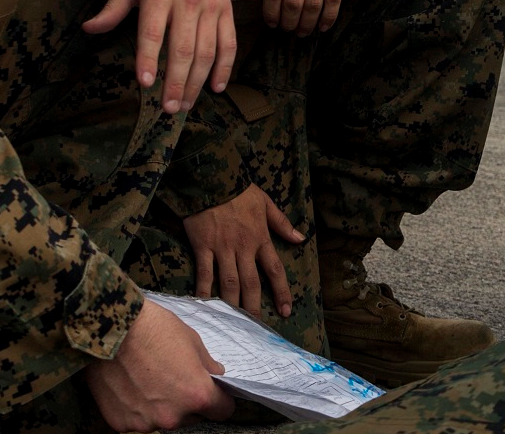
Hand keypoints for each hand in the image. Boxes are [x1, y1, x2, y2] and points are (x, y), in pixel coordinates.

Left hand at [84, 0, 236, 114]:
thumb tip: (88, 30)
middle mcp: (186, 0)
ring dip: (197, 82)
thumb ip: (112, 9)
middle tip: (167, 108)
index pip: (153, 33)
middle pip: (183, 49)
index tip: (146, 84)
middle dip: (176, 82)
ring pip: (207, 50)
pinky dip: (225, 67)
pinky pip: (229, 42)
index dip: (149, 60)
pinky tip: (216, 87)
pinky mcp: (226, 7)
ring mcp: (210, 4)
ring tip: (185, 104)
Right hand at [85, 299, 232, 431]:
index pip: (222, 411)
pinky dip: (136, 407)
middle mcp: (172, 417)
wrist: (109, 328)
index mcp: (197, 396)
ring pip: (163, 419)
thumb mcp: (192, 340)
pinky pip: (137, 419)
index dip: (220, 399)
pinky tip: (130, 385)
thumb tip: (215, 377)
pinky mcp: (120, 423)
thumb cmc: (153, 329)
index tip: (214, 392)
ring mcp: (145, 423)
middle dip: (187, 401)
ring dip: (161, 406)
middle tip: (173, 378)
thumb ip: (207, 366)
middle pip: (192, 416)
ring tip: (147, 379)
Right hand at [182, 183, 304, 318]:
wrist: (212, 177)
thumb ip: (282, 223)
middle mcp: (243, 247)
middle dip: (254, 307)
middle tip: (256, 326)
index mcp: (260, 238)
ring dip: (232, 304)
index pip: (275, 270)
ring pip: (229, 282)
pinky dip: (204, 290)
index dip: (282, 292)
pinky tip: (204, 306)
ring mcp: (222, 248)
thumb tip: (301, 238)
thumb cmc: (239, 190)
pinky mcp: (203, 246)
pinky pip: (204, 273)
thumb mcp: (266, 203)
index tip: (286, 311)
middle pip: (251, 283)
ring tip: (234, 323)